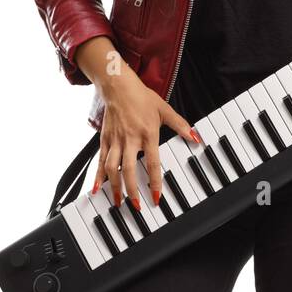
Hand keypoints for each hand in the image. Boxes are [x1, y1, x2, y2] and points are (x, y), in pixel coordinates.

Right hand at [91, 62, 198, 210]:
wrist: (118, 85)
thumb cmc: (141, 97)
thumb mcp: (164, 109)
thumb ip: (180, 125)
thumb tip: (195, 137)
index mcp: (147, 133)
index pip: (152, 163)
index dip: (153, 182)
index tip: (156, 198)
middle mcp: (129, 139)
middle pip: (128, 170)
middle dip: (132, 190)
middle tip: (136, 206)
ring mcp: (115, 140)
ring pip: (112, 168)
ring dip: (114, 187)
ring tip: (118, 202)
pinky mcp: (104, 139)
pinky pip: (100, 161)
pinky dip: (97, 177)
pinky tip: (96, 190)